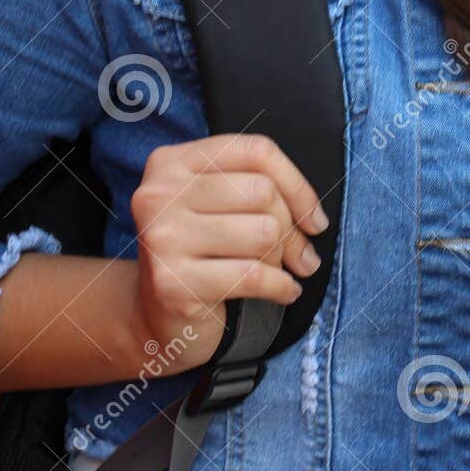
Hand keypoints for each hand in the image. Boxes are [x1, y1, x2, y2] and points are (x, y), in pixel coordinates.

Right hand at [130, 132, 330, 371]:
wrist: (155, 319)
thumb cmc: (201, 255)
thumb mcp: (219, 206)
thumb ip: (259, 189)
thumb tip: (314, 218)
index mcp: (172, 161)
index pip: (255, 152)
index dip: (297, 186)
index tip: (314, 220)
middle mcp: (159, 193)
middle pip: (262, 192)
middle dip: (292, 230)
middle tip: (298, 257)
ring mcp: (162, 237)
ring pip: (263, 233)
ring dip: (282, 260)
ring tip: (275, 272)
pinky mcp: (171, 282)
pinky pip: (254, 275)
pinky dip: (281, 287)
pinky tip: (283, 292)